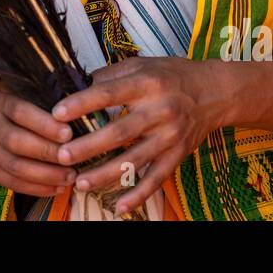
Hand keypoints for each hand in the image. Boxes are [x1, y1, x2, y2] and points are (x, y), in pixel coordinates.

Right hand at [0, 89, 76, 196]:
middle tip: (73, 159)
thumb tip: (76, 109)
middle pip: (17, 143)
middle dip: (47, 153)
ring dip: (45, 175)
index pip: (21, 112)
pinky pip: (10, 182)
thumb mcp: (14, 90)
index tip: (69, 133)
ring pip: (14, 166)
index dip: (44, 124)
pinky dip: (34, 188)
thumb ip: (38, 97)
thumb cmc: (2, 102)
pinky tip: (55, 188)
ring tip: (70, 177)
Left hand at [51, 57, 224, 214]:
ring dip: (106, 174)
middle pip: (120, 132)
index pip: (110, 94)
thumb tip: (78, 85)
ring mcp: (170, 135)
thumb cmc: (171, 75)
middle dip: (89, 146)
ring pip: (135, 159)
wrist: (215, 92)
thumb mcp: (142, 64)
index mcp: (147, 83)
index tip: (57, 113)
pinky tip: (119, 207)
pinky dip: (139, 195)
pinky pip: (157, 178)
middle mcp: (160, 110)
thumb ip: (111, 75)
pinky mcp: (179, 154)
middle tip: (62, 155)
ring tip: (80, 183)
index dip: (83, 103)